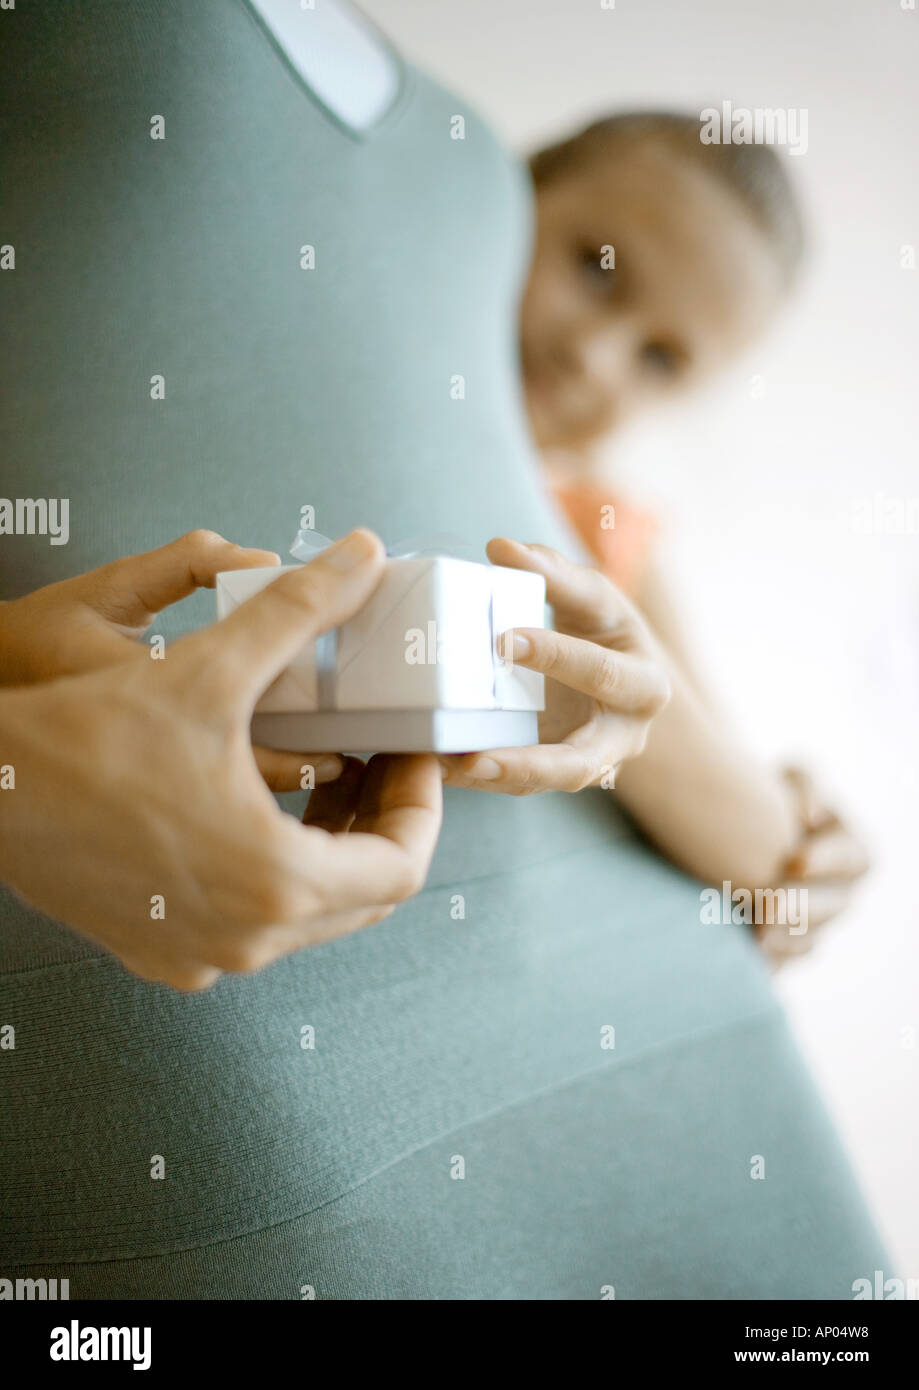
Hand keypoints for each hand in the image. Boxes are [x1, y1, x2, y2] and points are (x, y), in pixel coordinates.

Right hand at [0, 530, 442, 990]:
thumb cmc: (86, 737)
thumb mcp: (209, 667)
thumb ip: (302, 609)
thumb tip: (362, 554)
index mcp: (276, 883)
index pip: (403, 867)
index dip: (422, 804)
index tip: (410, 755)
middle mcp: (246, 939)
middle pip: (363, 895)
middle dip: (382, 820)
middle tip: (379, 758)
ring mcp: (202, 956)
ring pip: (309, 913)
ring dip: (332, 845)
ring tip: (329, 773)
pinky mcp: (162, 953)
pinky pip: (252, 924)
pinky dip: (277, 872)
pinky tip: (260, 809)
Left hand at [439, 537, 670, 794]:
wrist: (622, 680)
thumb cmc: (605, 630)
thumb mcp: (592, 597)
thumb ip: (552, 572)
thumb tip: (500, 547)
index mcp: (644, 685)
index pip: (602, 673)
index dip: (556, 656)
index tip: (503, 638)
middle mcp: (623, 738)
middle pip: (578, 763)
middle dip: (527, 761)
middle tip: (473, 757)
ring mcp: (590, 765)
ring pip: (542, 786)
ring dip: (494, 778)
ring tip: (445, 768)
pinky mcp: (556, 775)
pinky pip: (518, 785)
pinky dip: (479, 777)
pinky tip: (437, 766)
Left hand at [756, 767, 870, 964]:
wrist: (734, 834)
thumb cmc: (773, 796)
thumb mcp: (793, 778)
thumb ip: (806, 784)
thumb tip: (809, 813)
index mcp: (851, 852)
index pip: (853, 860)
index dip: (828, 860)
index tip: (796, 859)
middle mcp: (838, 894)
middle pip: (831, 908)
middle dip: (800, 907)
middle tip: (768, 904)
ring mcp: (812, 926)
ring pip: (807, 942)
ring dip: (783, 941)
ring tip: (755, 936)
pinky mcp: (782, 949)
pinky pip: (778, 966)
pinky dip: (765, 966)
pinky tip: (745, 962)